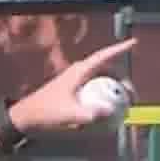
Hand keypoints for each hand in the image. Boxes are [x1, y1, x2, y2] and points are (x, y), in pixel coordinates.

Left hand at [6, 39, 137, 136]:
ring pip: (101, 82)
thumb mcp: (68, 114)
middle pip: (107, 71)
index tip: (133, 43)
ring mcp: (76, 83)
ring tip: (123, 105)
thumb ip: (88, 114)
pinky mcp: (73, 93)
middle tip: (131, 95)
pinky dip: (103, 98)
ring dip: (114, 90)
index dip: (119, 49)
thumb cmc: (45, 112)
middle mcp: (79, 73)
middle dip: (122, 80)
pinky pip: (94, 92)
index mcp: (79, 71)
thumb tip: (108, 111)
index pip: (103, 56)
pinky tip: (107, 113)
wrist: (26, 117)